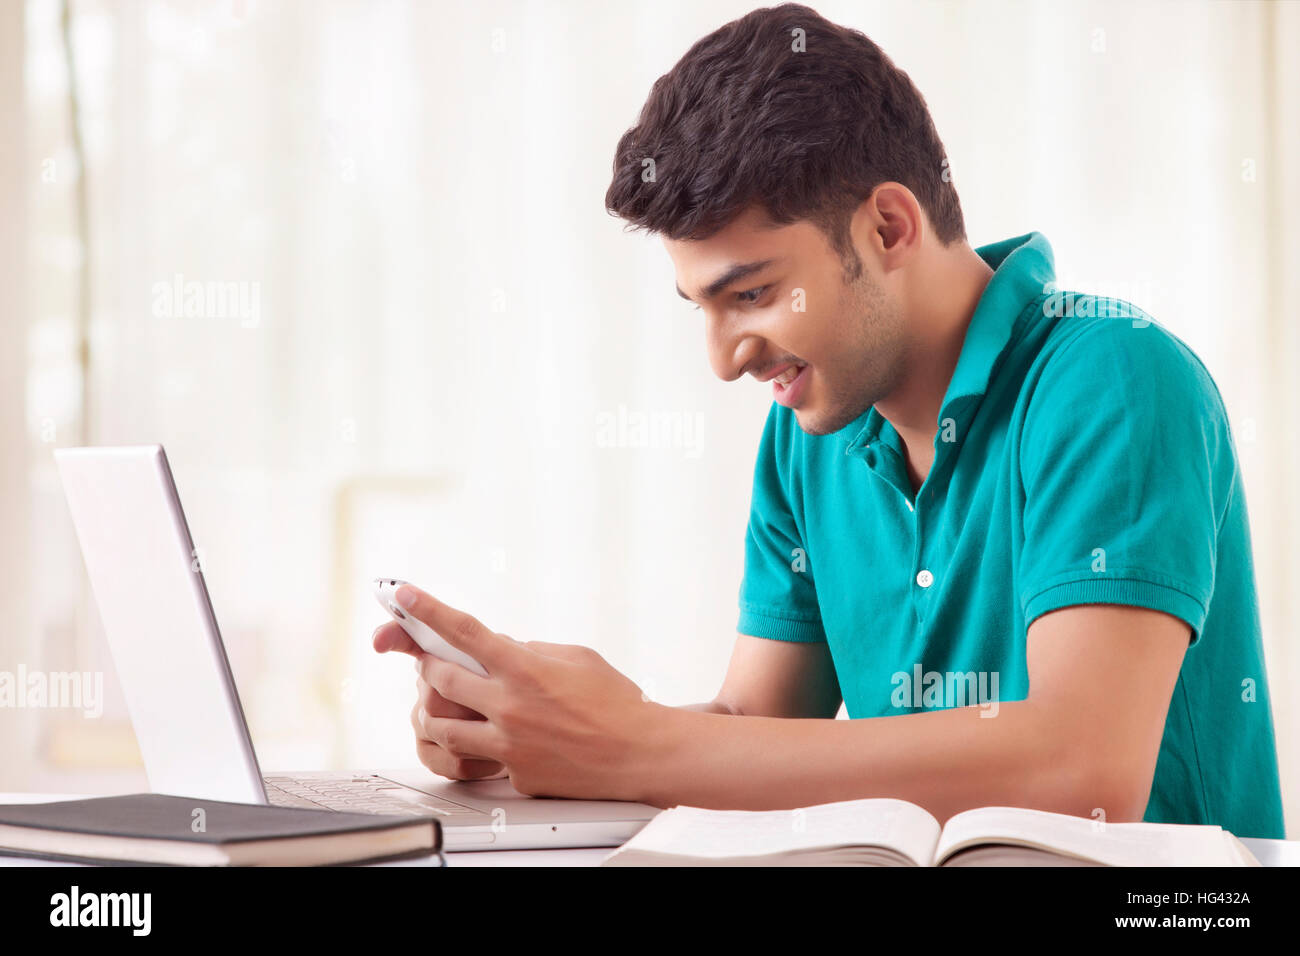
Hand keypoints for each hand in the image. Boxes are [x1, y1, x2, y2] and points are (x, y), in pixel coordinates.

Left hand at [378, 583, 661, 801]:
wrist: (639, 753)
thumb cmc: (617, 703)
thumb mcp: (577, 658)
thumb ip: (534, 651)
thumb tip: (507, 647)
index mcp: (525, 669)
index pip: (464, 631)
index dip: (429, 611)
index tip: (406, 596)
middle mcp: (510, 706)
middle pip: (442, 679)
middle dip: (429, 666)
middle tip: (430, 662)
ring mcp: (509, 744)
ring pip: (445, 728)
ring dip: (439, 711)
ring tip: (445, 706)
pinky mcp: (515, 773)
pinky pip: (484, 756)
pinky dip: (486, 744)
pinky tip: (504, 739)